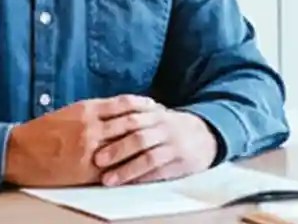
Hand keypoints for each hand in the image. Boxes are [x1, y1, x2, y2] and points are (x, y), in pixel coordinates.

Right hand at [4, 95, 162, 186]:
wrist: (19, 152)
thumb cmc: (44, 131)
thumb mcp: (71, 112)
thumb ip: (95, 111)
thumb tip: (121, 110)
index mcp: (87, 109)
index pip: (125, 104)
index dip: (143, 105)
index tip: (156, 107)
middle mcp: (91, 126)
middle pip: (131, 122)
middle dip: (150, 123)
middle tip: (166, 124)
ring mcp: (90, 149)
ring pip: (126, 143)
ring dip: (145, 143)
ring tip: (159, 143)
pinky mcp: (87, 169)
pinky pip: (116, 165)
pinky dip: (131, 163)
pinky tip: (141, 163)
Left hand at [94, 109, 218, 185]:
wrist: (204, 135)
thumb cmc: (168, 126)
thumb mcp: (154, 112)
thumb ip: (132, 112)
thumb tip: (96, 118)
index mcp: (154, 113)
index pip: (132, 116)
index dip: (112, 126)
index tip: (93, 136)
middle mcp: (165, 128)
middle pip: (139, 137)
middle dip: (117, 149)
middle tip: (97, 160)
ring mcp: (174, 146)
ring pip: (150, 157)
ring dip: (127, 169)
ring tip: (108, 180)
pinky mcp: (181, 163)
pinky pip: (160, 173)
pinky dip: (143, 179)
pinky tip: (128, 184)